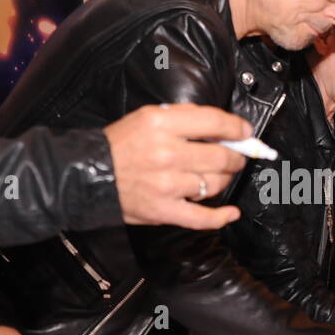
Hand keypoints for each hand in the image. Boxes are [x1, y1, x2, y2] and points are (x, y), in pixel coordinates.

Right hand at [106, 103, 251, 228]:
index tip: (245, 132)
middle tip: (236, 157)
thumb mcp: (148, 116)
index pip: (215, 123)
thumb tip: (221, 125)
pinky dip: (221, 217)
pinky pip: (202, 218)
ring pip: (215, 184)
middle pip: (220, 157)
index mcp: (163, 124)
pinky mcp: (164, 210)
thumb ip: (183, 117)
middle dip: (236, 157)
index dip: (237, 128)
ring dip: (224, 180)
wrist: (88, 174)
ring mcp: (167, 185)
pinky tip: (232, 213)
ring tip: (219, 176)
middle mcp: (167, 153)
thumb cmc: (121, 144)